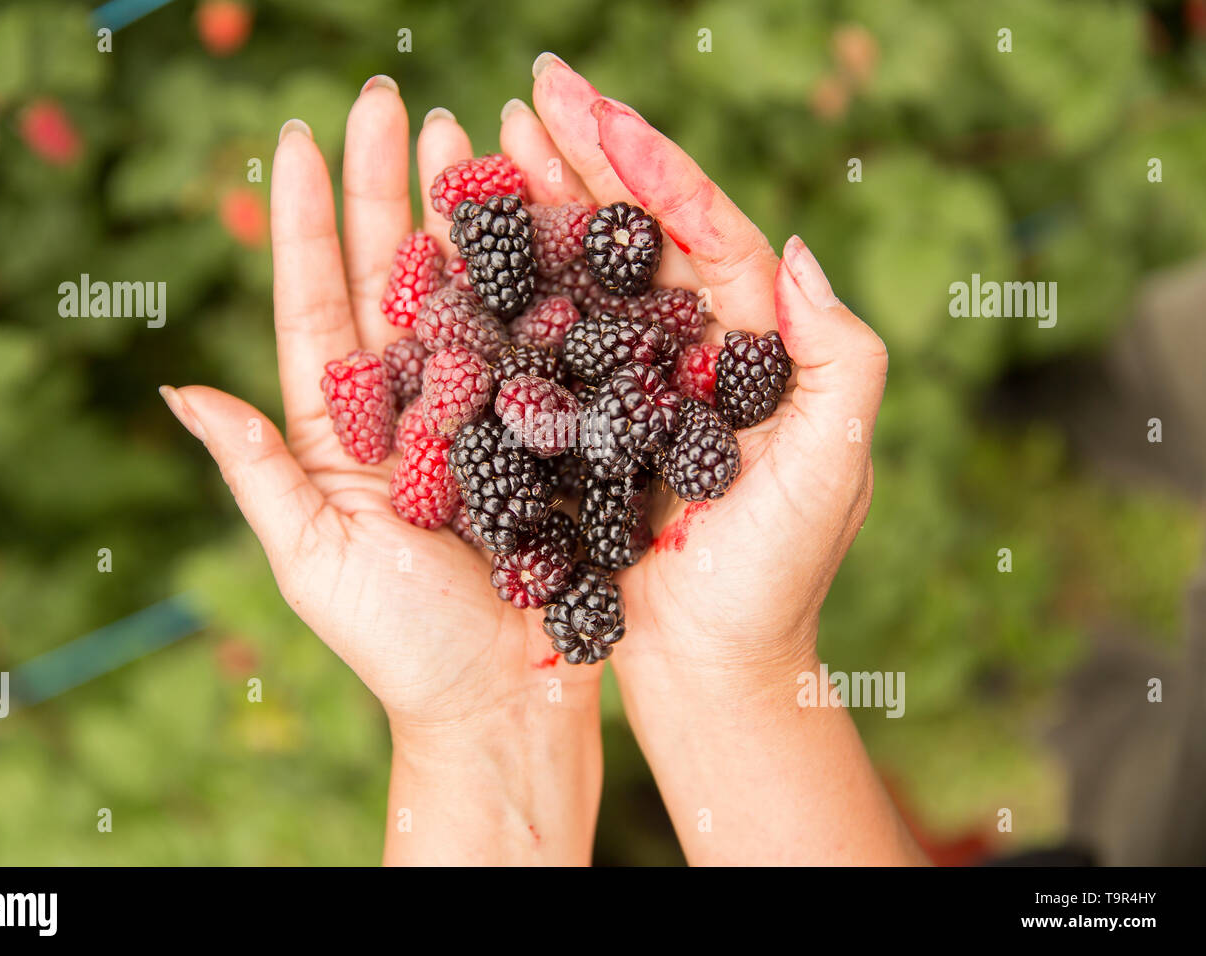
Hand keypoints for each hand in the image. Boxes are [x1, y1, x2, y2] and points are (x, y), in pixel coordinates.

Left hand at [160, 78, 598, 863]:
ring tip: (463, 129)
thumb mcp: (313, 558)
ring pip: (464, 288)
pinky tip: (540, 211)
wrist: (507, 695)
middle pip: (389, 272)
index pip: (316, 301)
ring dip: (460, 208)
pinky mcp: (542, 423)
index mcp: (343, 425)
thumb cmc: (402, 643)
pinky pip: (534, 336)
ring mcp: (479, 405)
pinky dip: (535, 272)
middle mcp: (410, 401)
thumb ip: (260, 470)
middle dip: (385, 183)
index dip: (302, 219)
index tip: (294, 138)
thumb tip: (183, 388)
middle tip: (390, 96)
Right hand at [528, 55, 922, 863]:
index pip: (706, 230)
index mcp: (756, 345)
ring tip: (501, 136)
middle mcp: (697, 350)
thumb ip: (836, 356)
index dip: (652, 165)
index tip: (593, 107)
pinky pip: (553, 340)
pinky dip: (521, 287)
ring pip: (592, 274)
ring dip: (551, 201)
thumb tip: (795, 249)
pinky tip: (479, 243)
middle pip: (642, 233)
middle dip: (591, 155)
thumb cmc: (774, 578)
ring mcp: (639, 382)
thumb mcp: (833, 465)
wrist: (713, 667)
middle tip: (534, 87)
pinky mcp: (593, 423)